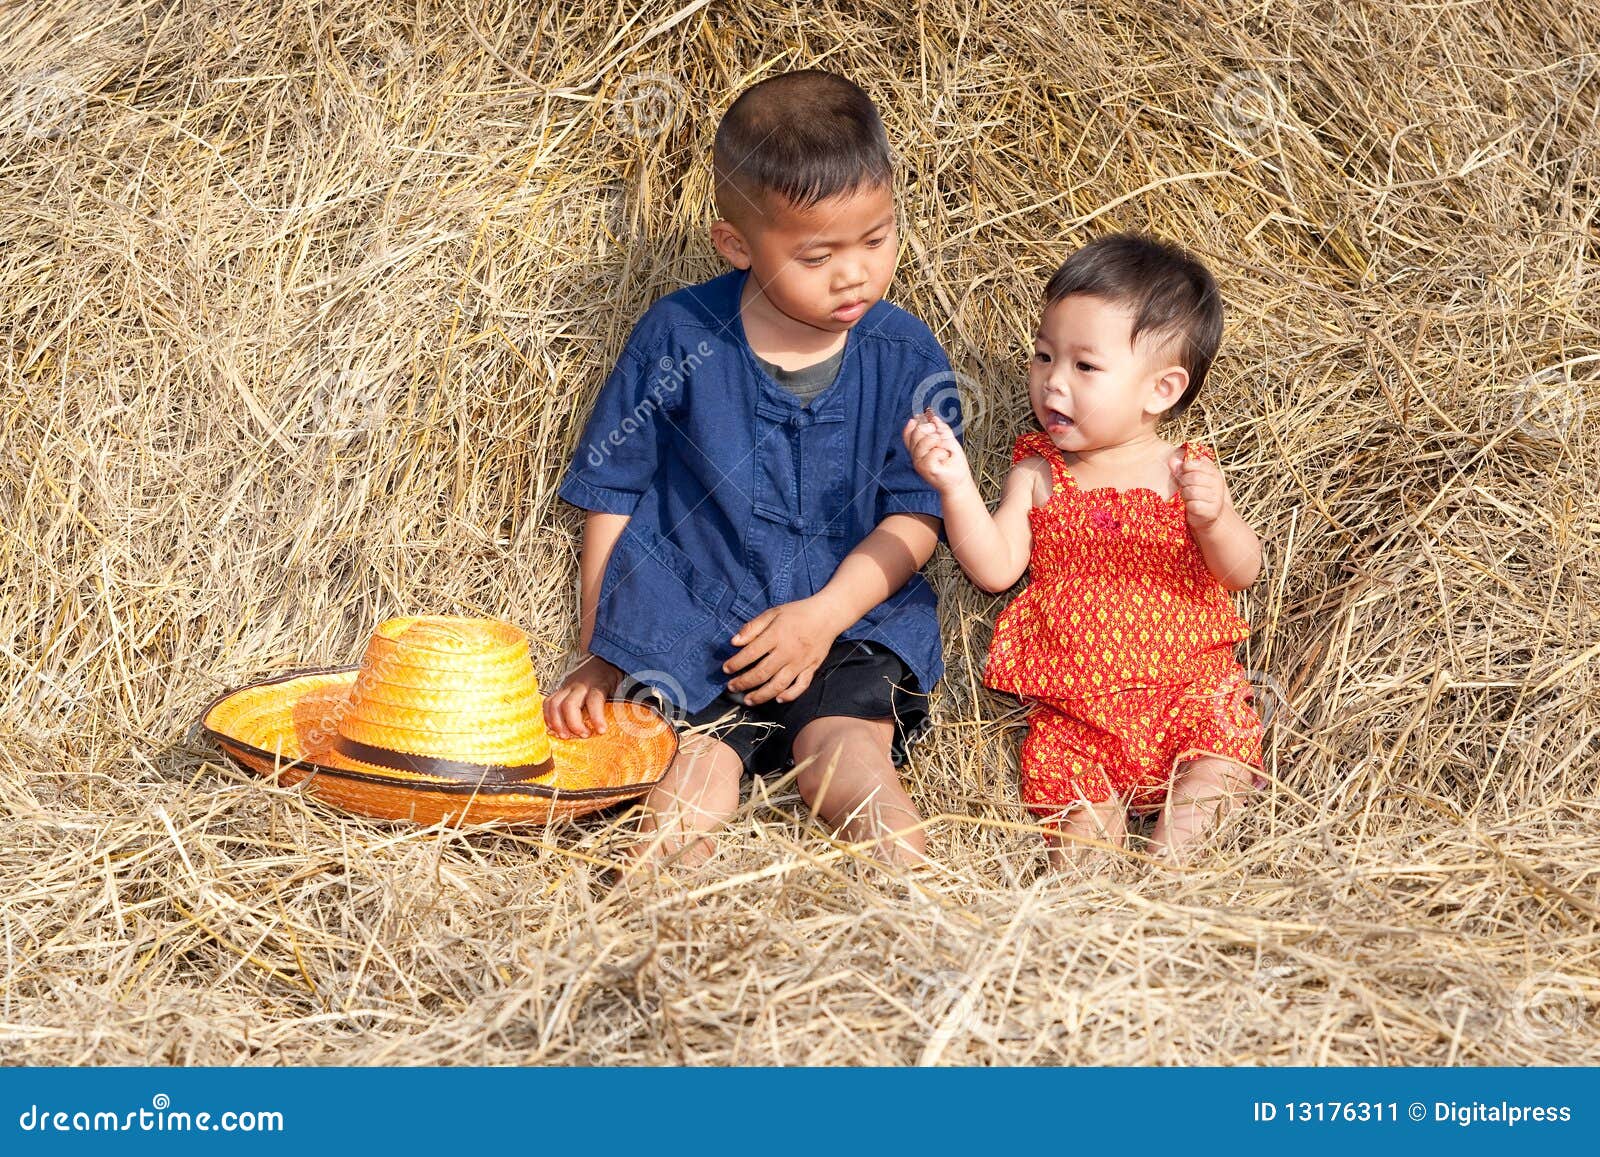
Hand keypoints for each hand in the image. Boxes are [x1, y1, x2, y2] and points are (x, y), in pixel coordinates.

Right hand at [544, 654, 622, 738]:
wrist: (600, 659)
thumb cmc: (612, 677)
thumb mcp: (621, 686)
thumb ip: (621, 700)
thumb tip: (634, 720)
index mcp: (598, 684)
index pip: (595, 700)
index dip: (597, 717)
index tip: (601, 731)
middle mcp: (579, 685)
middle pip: (569, 705)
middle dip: (574, 723)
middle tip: (583, 735)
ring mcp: (567, 686)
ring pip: (554, 704)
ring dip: (557, 723)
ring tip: (565, 736)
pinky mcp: (559, 689)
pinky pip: (547, 702)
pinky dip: (547, 717)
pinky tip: (554, 728)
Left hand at [723, 596, 840, 705]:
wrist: (827, 615)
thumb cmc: (797, 613)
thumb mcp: (772, 613)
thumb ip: (753, 627)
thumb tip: (734, 642)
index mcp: (776, 635)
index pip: (751, 653)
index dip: (736, 663)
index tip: (726, 669)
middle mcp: (788, 651)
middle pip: (762, 673)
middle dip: (744, 682)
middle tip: (731, 687)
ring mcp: (801, 662)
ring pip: (779, 684)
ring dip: (761, 695)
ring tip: (748, 700)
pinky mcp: (812, 668)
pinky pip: (801, 686)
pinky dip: (790, 695)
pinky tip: (778, 699)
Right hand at [901, 408, 973, 495]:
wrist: (959, 483)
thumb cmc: (953, 465)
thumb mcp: (948, 442)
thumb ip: (941, 429)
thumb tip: (933, 417)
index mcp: (918, 450)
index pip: (908, 434)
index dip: (913, 424)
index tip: (923, 419)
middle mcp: (916, 456)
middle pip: (917, 432)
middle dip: (930, 429)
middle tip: (940, 437)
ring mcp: (919, 463)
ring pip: (925, 440)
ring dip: (939, 442)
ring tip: (944, 451)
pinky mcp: (926, 468)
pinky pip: (934, 451)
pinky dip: (943, 452)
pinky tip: (944, 458)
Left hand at [1169, 449, 1233, 530]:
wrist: (1209, 517)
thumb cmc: (1199, 495)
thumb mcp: (1192, 480)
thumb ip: (1182, 469)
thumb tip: (1171, 460)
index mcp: (1214, 472)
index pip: (1195, 463)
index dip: (1185, 468)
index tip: (1184, 473)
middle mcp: (1218, 483)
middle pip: (1192, 477)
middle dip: (1183, 483)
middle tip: (1185, 488)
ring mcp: (1216, 498)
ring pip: (1191, 491)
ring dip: (1185, 495)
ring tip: (1188, 498)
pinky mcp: (1211, 511)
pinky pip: (1193, 505)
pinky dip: (1189, 506)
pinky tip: (1191, 507)